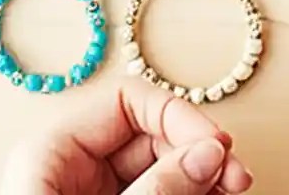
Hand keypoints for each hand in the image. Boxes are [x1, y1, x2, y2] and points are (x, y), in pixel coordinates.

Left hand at [1, 79, 252, 194]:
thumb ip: (156, 188)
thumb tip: (208, 153)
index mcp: (51, 151)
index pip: (127, 101)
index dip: (177, 115)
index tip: (216, 144)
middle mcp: (72, 168)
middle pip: (152, 136)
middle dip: (199, 152)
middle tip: (237, 177)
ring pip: (163, 168)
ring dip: (202, 175)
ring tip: (232, 190)